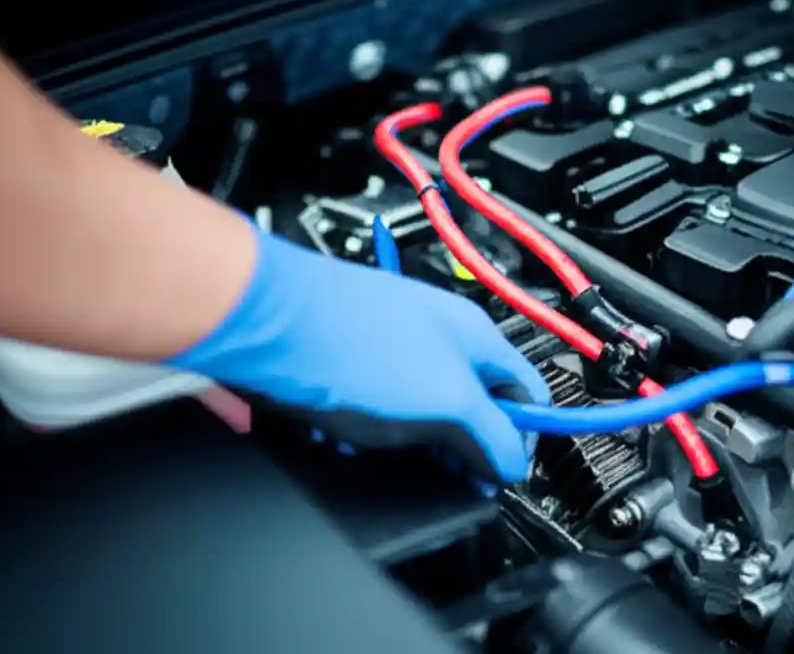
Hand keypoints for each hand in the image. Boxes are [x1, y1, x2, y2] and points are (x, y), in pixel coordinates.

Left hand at [168, 224, 550, 481]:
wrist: (266, 324)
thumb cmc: (352, 339)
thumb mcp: (447, 401)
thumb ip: (491, 433)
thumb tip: (513, 462)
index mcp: (475, 336)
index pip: (527, 390)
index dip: (526, 436)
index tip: (511, 470)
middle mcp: (436, 336)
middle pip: (474, 404)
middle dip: (462, 443)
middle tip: (451, 469)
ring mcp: (391, 348)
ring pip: (421, 412)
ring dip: (409, 439)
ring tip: (387, 445)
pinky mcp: (349, 365)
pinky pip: (373, 412)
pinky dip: (365, 431)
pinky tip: (347, 434)